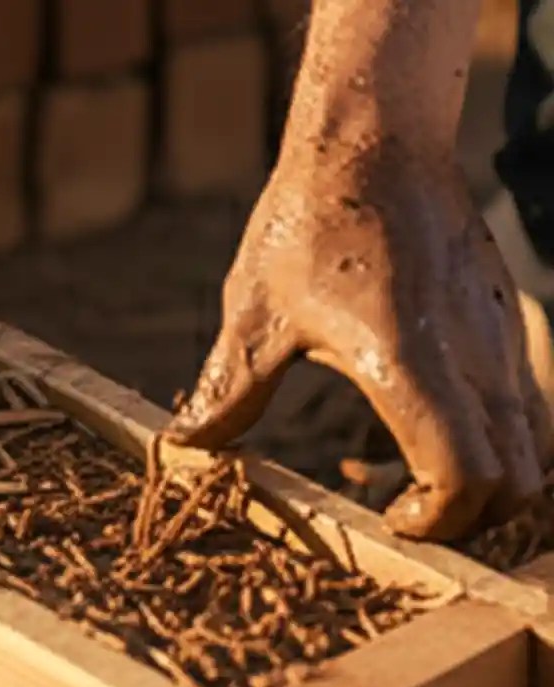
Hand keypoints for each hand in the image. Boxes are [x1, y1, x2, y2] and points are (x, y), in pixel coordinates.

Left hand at [165, 147, 552, 539]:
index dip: (437, 522)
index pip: (465, 477)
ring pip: (536, 448)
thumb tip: (186, 445)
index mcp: (406, 362)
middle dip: (468, 520)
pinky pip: (527, 406)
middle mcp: (472, 358)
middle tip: (406, 514)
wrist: (376, 144)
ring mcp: (501, 338)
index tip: (390, 519)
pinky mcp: (507, 321)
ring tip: (420, 478)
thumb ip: (229, 392)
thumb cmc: (307, 225)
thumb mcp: (254, 314)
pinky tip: (435, 425)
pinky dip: (500, 442)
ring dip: (490, 483)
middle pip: (517, 483)